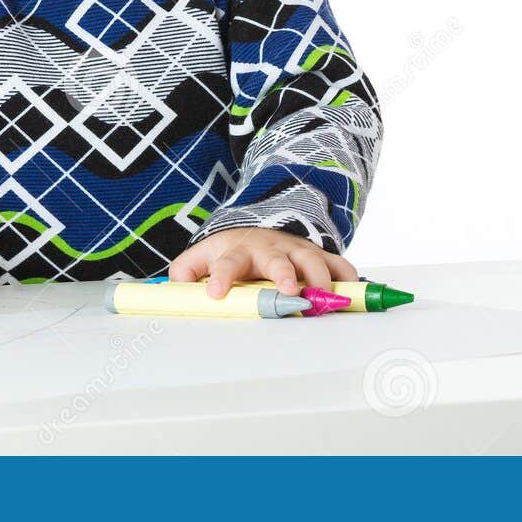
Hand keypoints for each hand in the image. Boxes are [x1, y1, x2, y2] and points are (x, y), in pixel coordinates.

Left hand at [168, 228, 358, 298]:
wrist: (259, 225)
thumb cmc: (232, 250)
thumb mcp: (203, 256)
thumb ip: (185, 272)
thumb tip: (170, 290)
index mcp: (236, 252)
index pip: (225, 263)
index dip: (220, 277)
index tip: (215, 293)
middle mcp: (268, 249)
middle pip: (275, 259)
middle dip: (283, 274)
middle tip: (289, 290)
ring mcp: (294, 250)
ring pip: (311, 259)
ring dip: (318, 277)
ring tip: (322, 297)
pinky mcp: (318, 255)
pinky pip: (337, 262)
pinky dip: (346, 274)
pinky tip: (350, 287)